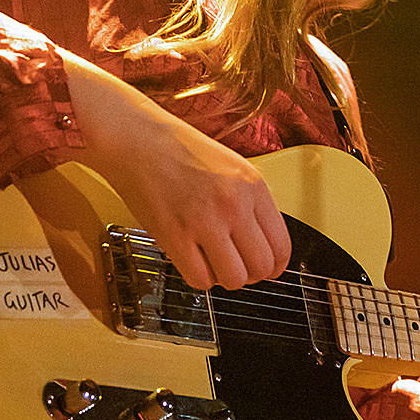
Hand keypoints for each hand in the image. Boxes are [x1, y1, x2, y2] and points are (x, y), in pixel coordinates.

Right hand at [62, 51, 290, 291]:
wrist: (137, 140)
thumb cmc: (180, 151)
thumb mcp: (233, 169)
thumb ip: (252, 205)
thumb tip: (263, 245)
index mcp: (252, 187)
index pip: (282, 246)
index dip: (274, 266)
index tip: (266, 269)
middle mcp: (233, 205)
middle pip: (261, 268)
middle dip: (252, 274)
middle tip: (237, 266)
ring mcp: (204, 222)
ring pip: (234, 279)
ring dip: (225, 278)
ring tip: (213, 262)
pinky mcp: (174, 236)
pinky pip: (200, 280)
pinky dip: (199, 278)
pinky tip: (193, 259)